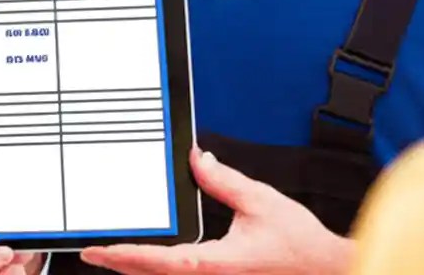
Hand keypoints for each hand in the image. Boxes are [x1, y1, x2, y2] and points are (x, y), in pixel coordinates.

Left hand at [80, 148, 353, 274]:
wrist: (331, 271)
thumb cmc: (302, 246)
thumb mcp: (261, 202)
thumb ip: (224, 181)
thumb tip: (199, 159)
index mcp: (215, 264)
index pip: (158, 261)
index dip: (124, 255)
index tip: (97, 250)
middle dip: (121, 264)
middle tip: (92, 251)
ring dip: (138, 270)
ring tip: (113, 254)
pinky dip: (160, 272)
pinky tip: (152, 262)